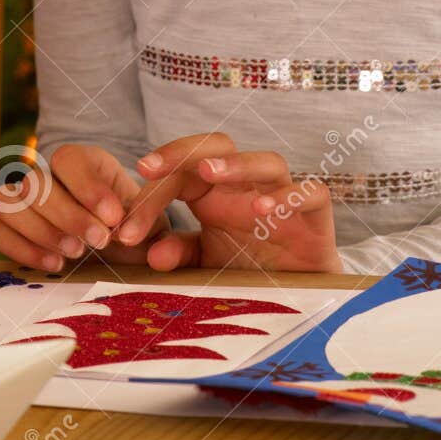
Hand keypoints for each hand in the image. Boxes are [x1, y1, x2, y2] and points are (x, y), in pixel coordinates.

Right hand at [0, 142, 171, 272]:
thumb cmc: (134, 227)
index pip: (67, 158)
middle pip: (35, 182)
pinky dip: (21, 248)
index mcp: (81, 162)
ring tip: (74, 254)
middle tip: (99, 242)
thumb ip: (146, 222)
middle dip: (67, 215)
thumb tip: (125, 232)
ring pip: (5, 201)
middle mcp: (46, 176)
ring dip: (39, 230)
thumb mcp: (150, 220)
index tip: (114, 217)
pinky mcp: (8, 228)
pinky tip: (55, 264)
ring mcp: (22, 201)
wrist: (121, 245)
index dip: (87, 187)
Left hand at [113, 133, 342, 272]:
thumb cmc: (248, 266)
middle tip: (150, 167)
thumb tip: (151, 255)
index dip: (149, 193)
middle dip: (182, 151)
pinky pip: (311, 193)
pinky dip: (289, 195)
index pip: (179, 174)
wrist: (302, 293)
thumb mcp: (207, 262)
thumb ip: (181, 253)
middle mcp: (246, 185)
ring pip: (266, 161)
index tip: (123, 224)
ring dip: (236, 164)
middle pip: (218, 146)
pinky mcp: (317, 215)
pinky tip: (264, 208)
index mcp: (213, 192)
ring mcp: (283, 194)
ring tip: (208, 173)